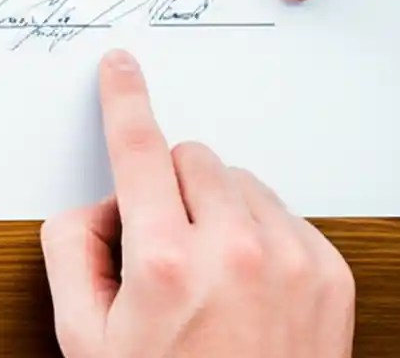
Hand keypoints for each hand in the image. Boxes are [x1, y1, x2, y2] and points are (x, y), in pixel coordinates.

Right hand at [40, 50, 354, 357]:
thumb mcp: (83, 337)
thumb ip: (70, 252)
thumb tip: (95, 208)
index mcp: (166, 263)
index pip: (138, 149)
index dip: (124, 99)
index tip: (121, 68)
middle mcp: (234, 252)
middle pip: (190, 157)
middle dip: (166, 185)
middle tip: (158, 243)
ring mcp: (291, 260)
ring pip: (238, 182)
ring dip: (215, 208)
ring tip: (207, 272)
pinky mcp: (329, 273)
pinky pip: (282, 213)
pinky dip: (258, 233)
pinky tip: (246, 285)